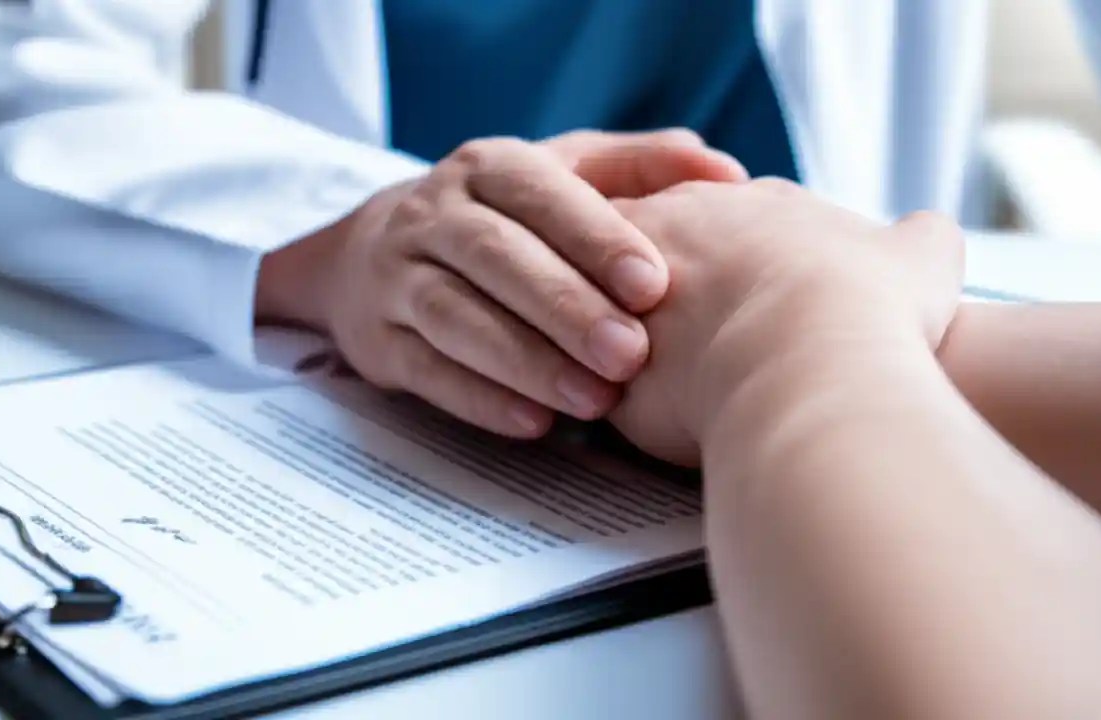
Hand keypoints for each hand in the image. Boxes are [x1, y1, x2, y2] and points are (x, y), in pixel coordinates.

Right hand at [257, 130, 747, 436]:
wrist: (371, 255)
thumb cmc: (504, 217)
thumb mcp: (562, 173)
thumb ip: (641, 167)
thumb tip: (729, 173)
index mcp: (488, 167)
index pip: (540, 194)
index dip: (595, 238)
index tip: (653, 284)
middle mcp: (433, 215)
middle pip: (495, 258)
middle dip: (565, 308)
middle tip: (631, 355)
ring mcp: (395, 279)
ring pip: (456, 317)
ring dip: (526, 361)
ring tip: (595, 401)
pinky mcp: (377, 342)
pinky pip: (426, 371)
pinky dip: (479, 399)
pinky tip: (535, 424)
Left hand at [608, 179, 963, 464]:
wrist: (820, 364)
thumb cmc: (872, 308)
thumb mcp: (924, 257)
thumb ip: (918, 240)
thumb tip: (927, 240)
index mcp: (739, 202)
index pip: (706, 209)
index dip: (721, 254)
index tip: (740, 293)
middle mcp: (673, 234)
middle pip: (635, 248)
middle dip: (650, 287)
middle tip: (685, 335)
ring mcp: (630, 295)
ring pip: (597, 306)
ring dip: (618, 336)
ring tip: (657, 381)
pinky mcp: (608, 363)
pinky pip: (591, 376)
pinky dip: (614, 397)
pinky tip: (644, 426)